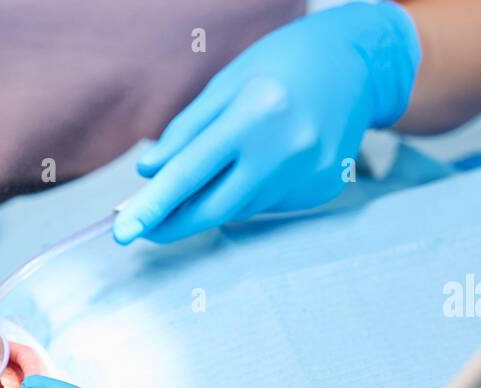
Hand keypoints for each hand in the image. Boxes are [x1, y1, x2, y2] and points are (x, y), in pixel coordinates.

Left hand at [113, 1, 420, 244]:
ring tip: (229, 159)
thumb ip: (186, 132)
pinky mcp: (321, 191)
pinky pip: (267, 205)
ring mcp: (307, 175)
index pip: (191, 173)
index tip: (123, 231)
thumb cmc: (282, 64)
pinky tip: (265, 161)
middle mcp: (285, 150)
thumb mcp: (226, 83)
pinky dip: (251, 192)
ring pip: (239, 209)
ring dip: (217, 197)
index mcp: (255, 114)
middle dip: (173, 222)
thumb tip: (149, 173)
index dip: (153, 206)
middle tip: (141, 226)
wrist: (357, 63)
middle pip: (214, 209)